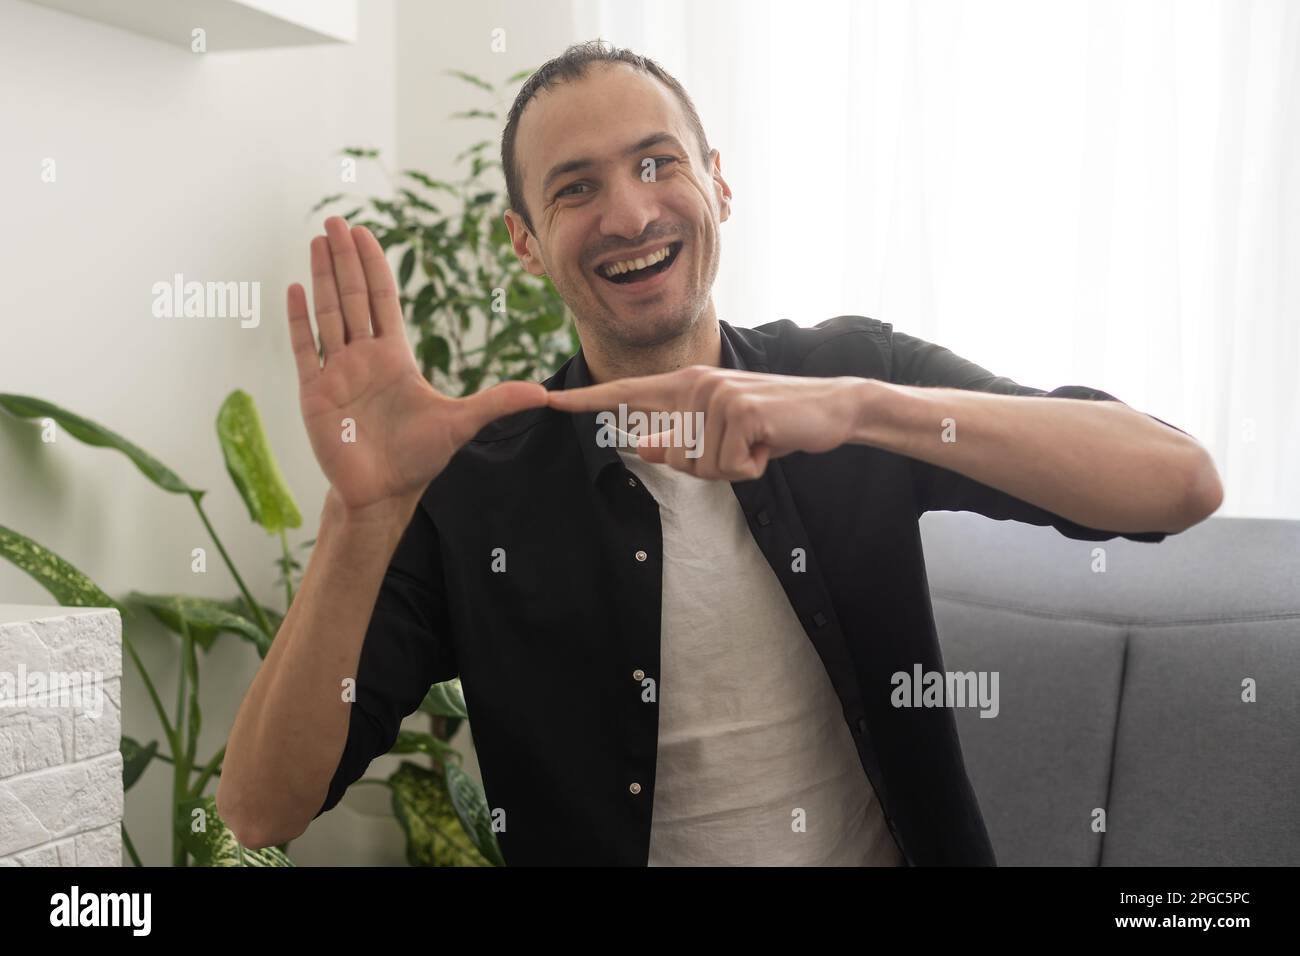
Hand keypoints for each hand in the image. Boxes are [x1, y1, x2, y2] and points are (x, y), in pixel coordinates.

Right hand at [288, 217, 547, 513]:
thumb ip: (498, 402)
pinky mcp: (316, 394)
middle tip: (336, 219)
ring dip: (322, 277)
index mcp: (394, 357)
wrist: (383, 493)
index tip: (366, 233)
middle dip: (345, 258)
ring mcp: (337, 373)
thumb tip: (543, 394)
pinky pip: (307, 349)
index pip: (383, 301)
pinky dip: (300, 320)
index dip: (374, 266)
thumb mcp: (462, 422)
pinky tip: (295, 289)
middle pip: (353, 297)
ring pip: (328, 314)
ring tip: (316, 240)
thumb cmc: (418, 458)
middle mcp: (364, 358)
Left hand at [545, 365, 866, 479]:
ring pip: (702, 466)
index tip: (550, 400)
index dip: (588, 400)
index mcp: (686, 385)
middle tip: (744, 446)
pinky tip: (769, 444)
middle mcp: (696, 384)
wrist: (829, 408)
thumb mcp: (723, 432)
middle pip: (675, 457)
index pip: (627, 393)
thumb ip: (682, 438)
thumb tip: (643, 447)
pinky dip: (753, 467)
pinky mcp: (740, 411)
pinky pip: (729, 466)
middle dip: (711, 467)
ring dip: (734, 467)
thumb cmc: (772, 423)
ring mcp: (717, 395)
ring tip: (757, 442)